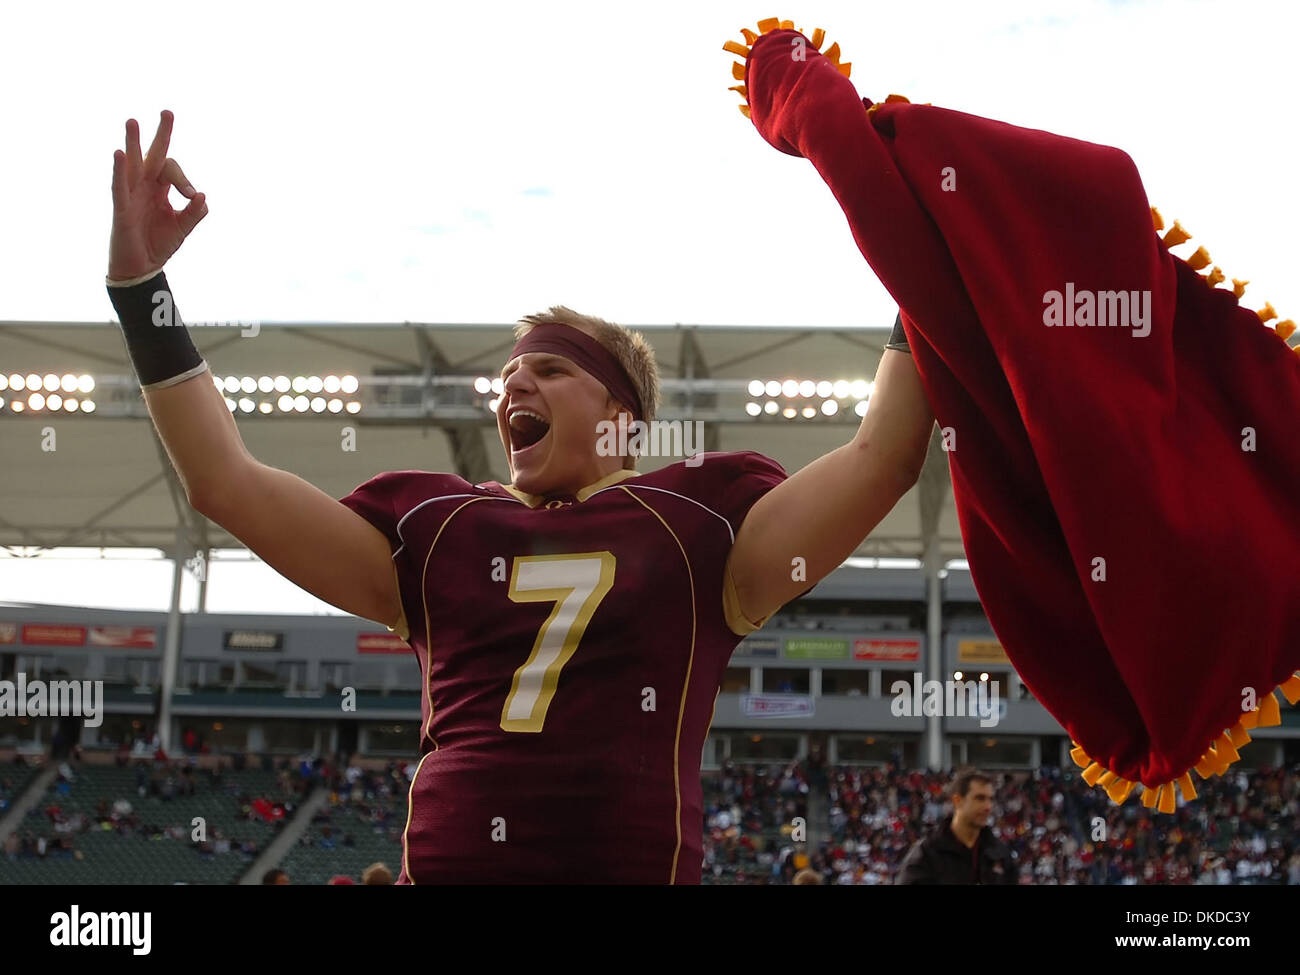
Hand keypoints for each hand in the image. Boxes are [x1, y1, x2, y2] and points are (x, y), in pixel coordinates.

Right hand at [108, 110, 206, 280]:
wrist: (142, 267)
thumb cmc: (159, 244)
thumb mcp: (183, 227)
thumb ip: (194, 212)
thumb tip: (202, 196)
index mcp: (160, 188)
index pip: (172, 170)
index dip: (183, 180)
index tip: (190, 195)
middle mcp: (144, 186)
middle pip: (153, 155)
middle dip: (161, 134)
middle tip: (167, 112)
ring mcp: (131, 194)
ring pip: (132, 164)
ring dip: (133, 143)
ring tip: (133, 121)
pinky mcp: (121, 208)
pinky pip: (119, 186)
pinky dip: (119, 171)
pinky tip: (120, 153)